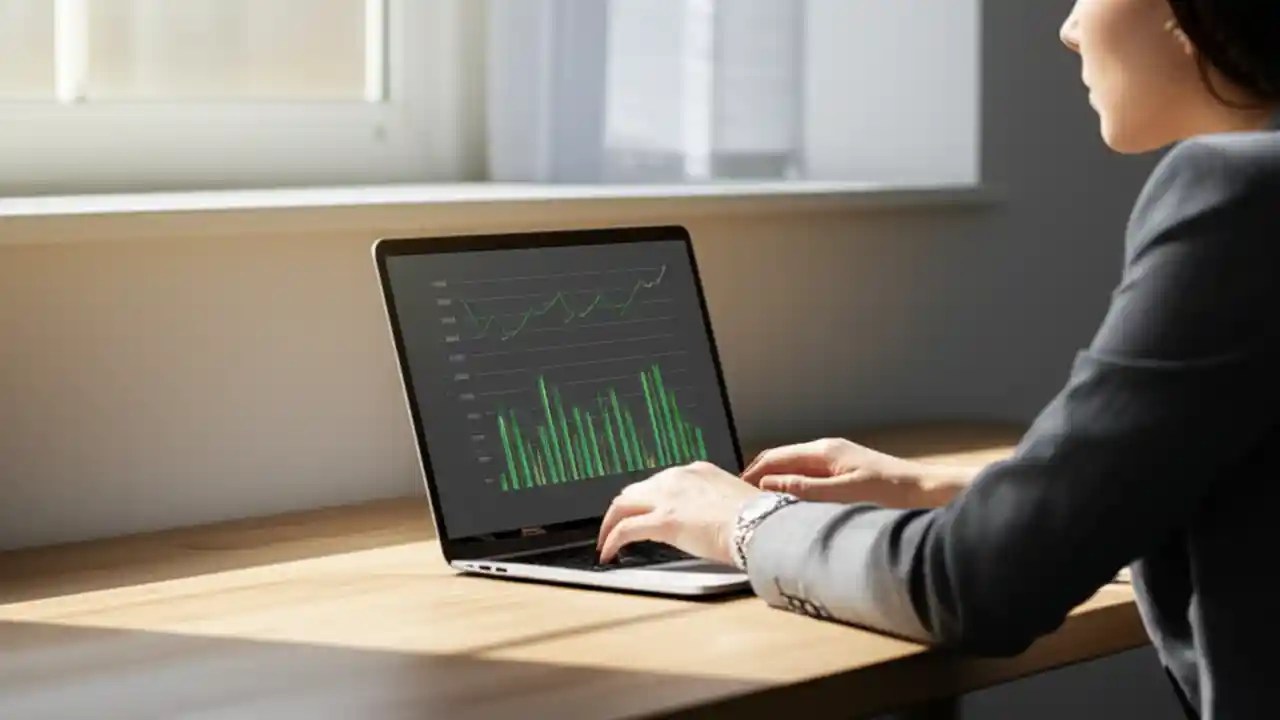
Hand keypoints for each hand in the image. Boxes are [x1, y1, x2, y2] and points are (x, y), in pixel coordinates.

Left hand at [597, 461, 761, 565]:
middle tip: (616, 525)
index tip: (644, 510)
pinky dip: (611, 541)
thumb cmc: (759, 518)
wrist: (761, 524)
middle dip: (623, 509)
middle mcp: (677, 478)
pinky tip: (608, 553)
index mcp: (697, 472)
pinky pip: (625, 530)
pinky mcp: (662, 521)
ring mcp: (668, 498)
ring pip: (623, 505)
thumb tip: (716, 522)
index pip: (660, 482)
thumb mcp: (734, 502)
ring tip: (605, 540)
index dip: (647, 499)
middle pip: (635, 491)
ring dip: (610, 524)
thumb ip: (717, 506)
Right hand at [740, 438, 975, 507]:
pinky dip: (792, 487)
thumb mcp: (843, 495)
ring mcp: (836, 460)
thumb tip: (767, 486)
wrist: (925, 492)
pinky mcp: (844, 472)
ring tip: (760, 505)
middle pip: (781, 460)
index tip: (733, 490)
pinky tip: (791, 505)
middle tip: (740, 499)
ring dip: (775, 483)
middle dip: (758, 476)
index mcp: (823, 451)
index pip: (774, 457)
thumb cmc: (890, 492)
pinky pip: (808, 476)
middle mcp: (827, 450)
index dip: (751, 473)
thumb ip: (804, 489)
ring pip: (794, 468)